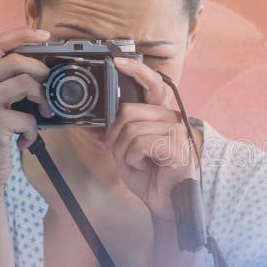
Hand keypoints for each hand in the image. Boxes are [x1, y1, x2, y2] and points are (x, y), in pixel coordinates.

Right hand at [0, 27, 53, 188]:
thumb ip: (2, 83)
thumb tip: (40, 69)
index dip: (22, 35)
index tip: (45, 36)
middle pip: (15, 60)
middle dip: (41, 70)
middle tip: (50, 86)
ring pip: (24, 82)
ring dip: (42, 98)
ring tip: (42, 113)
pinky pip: (28, 117)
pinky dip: (33, 130)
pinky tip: (26, 139)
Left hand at [106, 57, 198, 222]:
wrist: (169, 205)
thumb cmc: (151, 178)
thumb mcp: (127, 152)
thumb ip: (116, 133)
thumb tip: (89, 122)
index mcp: (162, 116)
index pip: (151, 84)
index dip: (136, 70)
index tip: (118, 61)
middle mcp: (172, 119)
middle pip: (128, 111)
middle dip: (116, 137)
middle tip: (124, 155)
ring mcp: (177, 131)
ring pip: (130, 129)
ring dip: (123, 153)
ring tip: (136, 164)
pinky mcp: (177, 146)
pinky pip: (139, 143)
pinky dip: (133, 159)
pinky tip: (144, 167)